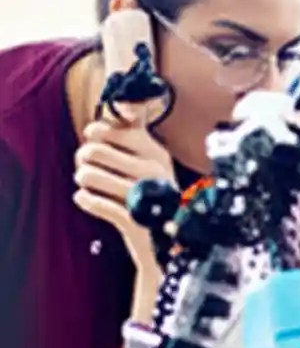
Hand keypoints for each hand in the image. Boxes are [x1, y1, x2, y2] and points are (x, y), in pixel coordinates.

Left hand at [73, 117, 174, 269]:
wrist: (168, 242)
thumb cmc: (153, 194)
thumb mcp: (150, 160)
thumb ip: (136, 130)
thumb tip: (125, 104)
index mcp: (158, 154)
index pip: (112, 130)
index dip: (95, 133)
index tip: (96, 140)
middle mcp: (155, 173)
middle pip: (93, 151)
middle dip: (83, 158)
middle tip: (87, 166)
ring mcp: (145, 197)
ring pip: (89, 175)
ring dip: (83, 180)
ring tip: (88, 184)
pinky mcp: (134, 222)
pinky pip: (93, 202)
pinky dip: (85, 200)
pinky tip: (86, 199)